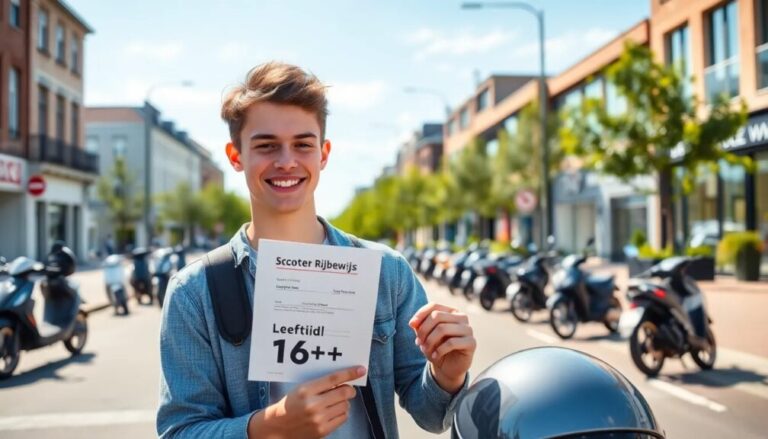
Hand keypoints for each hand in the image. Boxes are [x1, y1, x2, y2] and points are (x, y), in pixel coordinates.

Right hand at [248, 366, 365, 438]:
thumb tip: (344, 379)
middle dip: (350, 390)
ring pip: (345, 405)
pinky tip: (333, 411)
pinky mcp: (323, 430)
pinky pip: (343, 417)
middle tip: (348, 389)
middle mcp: (313, 405)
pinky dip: (342, 412)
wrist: (279, 426)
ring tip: (334, 402)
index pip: (334, 378)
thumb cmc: (292, 403)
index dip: (349, 373)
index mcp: (306, 390)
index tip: (360, 370)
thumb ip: (320, 384)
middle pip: (344, 393)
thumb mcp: (302, 388)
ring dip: (344, 402)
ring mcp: (319, 419)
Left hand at [409, 303, 475, 393]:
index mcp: (451, 311)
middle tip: (418, 342)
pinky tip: (434, 356)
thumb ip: (420, 327)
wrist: (448, 368)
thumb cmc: (436, 348)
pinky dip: (439, 350)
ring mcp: (468, 329)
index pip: (434, 306)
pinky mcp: (471, 342)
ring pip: (443, 328)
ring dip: (430, 341)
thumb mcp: (425, 336)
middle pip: (437, 316)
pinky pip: (451, 343)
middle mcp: (461, 317)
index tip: (411, 325)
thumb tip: (414, 323)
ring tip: (425, 350)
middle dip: (424, 329)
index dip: (421, 314)